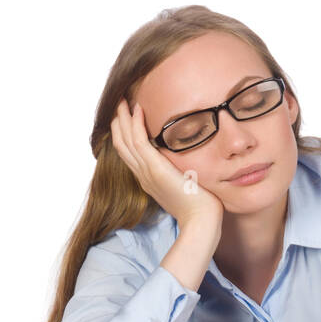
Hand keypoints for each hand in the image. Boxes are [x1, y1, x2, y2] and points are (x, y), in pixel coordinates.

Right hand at [110, 97, 224, 234]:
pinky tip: (137, 109)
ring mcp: (146, 172)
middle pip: (121, 144)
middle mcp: (143, 175)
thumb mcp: (187, 184)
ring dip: (122, 119)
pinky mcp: (155, 169)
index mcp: (148, 179)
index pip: (129, 153)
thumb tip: (189, 161)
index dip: (124, 134)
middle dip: (118, 123)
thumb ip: (182, 171)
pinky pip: (139, 142)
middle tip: (118, 103)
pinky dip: (135, 124)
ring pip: (125, 141)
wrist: (202, 220)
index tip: (126, 116)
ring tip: (123, 100)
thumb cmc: (201, 205)